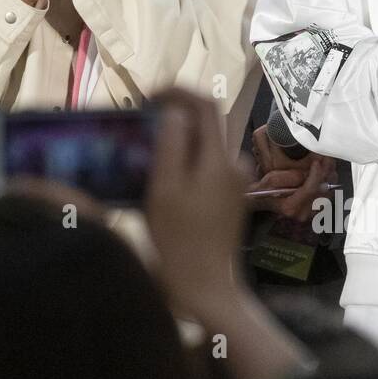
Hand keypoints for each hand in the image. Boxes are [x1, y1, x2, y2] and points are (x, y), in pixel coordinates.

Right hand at [145, 88, 253, 317]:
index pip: (205, 104)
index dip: (177, 91)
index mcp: (220, 158)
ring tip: (147, 147)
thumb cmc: (180, 239)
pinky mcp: (231, 197)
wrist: (206, 287)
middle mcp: (235, 164)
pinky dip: (187, 158)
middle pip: (207, 122)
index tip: (147, 96)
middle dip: (175, 114)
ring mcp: (236, 181)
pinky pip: (208, 164)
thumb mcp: (165, 189)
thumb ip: (172, 144)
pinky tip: (164, 174)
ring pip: (206, 144)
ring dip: (180, 137)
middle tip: (141, 120)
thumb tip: (174, 112)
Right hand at [247, 125, 337, 220]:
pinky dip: (328, 183)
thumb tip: (306, 173)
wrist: (263, 199)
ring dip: (329, 177)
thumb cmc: (265, 189)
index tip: (316, 161)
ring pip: (327, 193)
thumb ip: (290, 177)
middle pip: (322, 192)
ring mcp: (309, 214)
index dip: (315, 174)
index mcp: (290, 207)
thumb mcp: (272, 179)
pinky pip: (327, 195)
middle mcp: (302, 213)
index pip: (309, 189)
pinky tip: (326, 172)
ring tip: (328, 163)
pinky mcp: (314, 211)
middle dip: (326, 173)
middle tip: (327, 159)